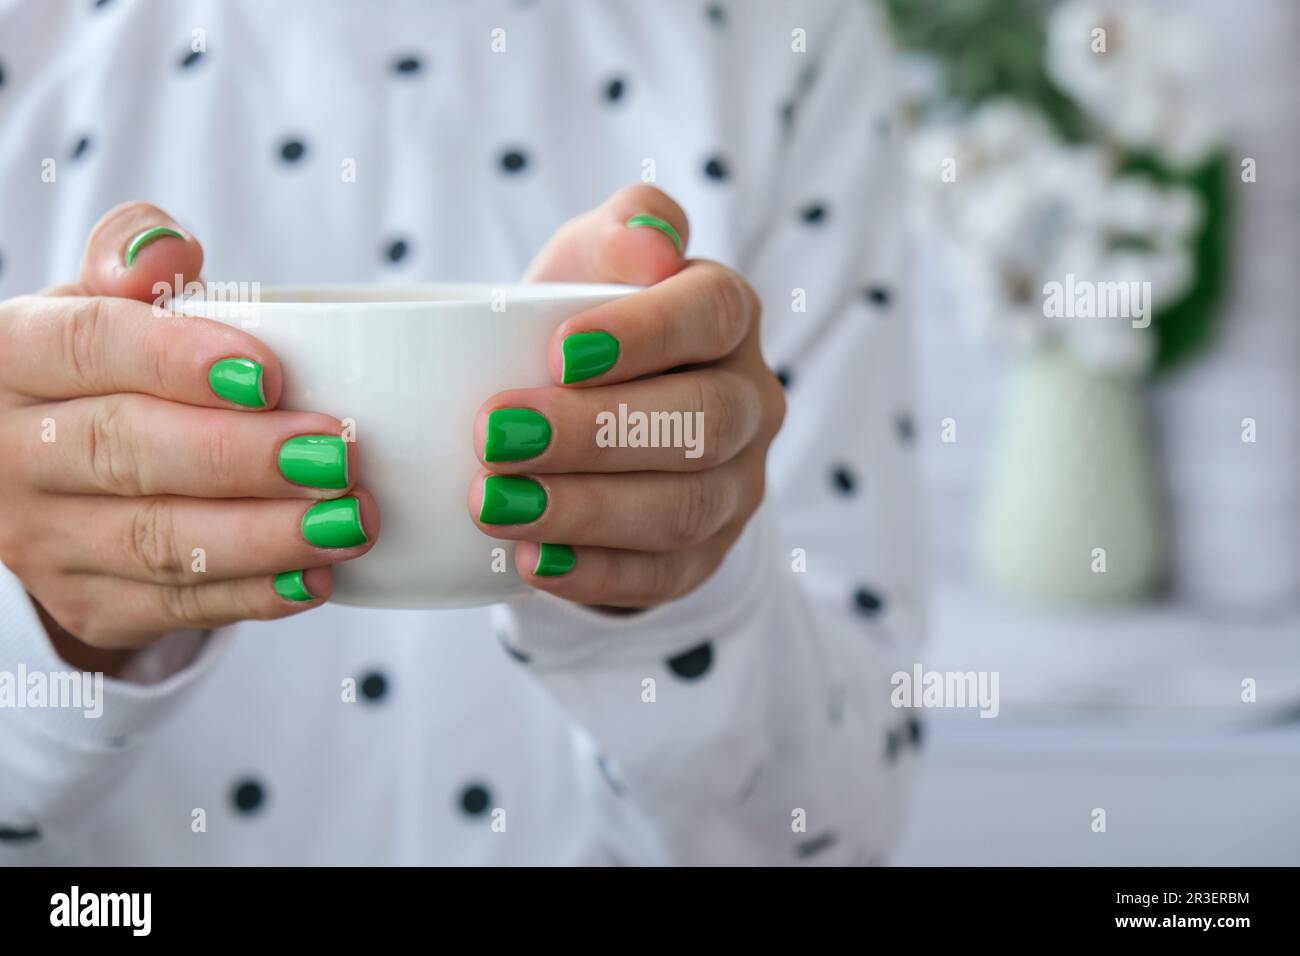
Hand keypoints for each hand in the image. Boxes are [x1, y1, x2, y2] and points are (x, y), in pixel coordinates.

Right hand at [0, 202, 379, 663]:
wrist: (58, 475)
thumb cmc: (109, 369)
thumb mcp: (107, 300)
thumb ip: (133, 256)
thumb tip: (165, 248)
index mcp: (14, 358)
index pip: (88, 347)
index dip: (178, 360)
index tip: (272, 374)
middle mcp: (12, 454)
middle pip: (126, 452)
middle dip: (242, 458)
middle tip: (336, 454)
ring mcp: (43, 540)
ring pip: (156, 541)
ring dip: (264, 536)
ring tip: (349, 519)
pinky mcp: (88, 603)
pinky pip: (173, 607)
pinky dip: (252, 595)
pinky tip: (316, 577)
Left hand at [469, 185, 784, 608]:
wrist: (580, 414)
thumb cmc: (577, 325)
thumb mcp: (587, 261)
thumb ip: (622, 227)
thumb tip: (654, 242)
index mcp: (727, 316)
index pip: (711, 314)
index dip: (641, 334)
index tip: (555, 352)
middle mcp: (750, 400)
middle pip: (702, 420)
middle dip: (593, 432)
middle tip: (493, 434)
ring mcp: (739, 483)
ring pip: (685, 507)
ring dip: (585, 509)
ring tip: (493, 503)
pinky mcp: (708, 552)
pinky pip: (668, 575)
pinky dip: (596, 572)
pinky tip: (529, 560)